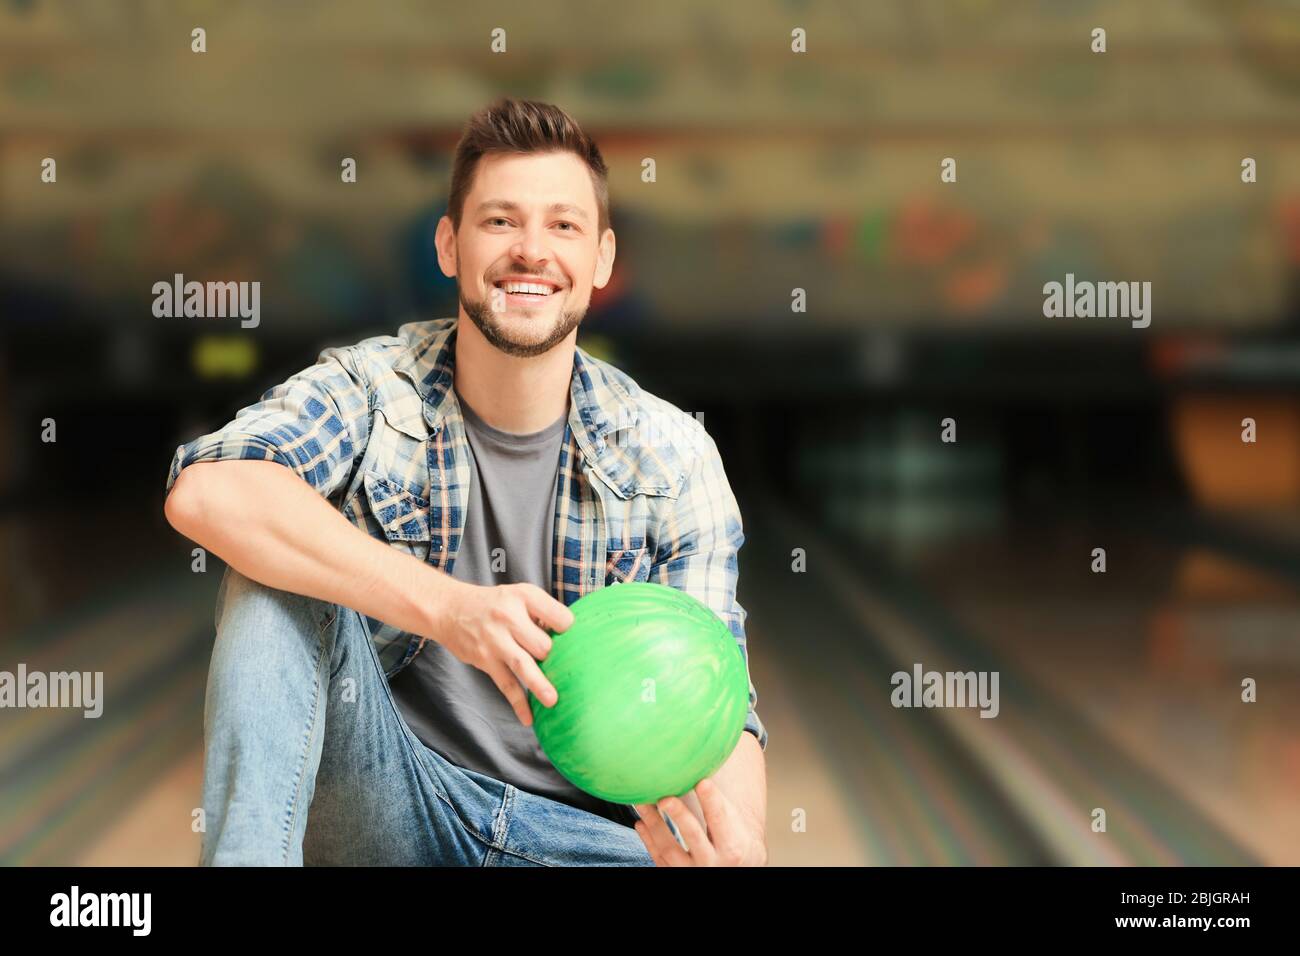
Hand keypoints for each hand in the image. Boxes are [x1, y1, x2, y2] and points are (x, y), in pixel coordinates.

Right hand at [422, 580, 572, 725]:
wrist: (449, 609)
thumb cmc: (494, 604)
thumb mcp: (519, 595)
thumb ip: (543, 613)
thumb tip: (569, 640)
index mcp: (524, 597)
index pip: (559, 617)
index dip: (569, 630)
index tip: (573, 639)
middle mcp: (509, 617)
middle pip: (542, 644)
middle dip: (554, 658)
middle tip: (565, 669)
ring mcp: (495, 640)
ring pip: (523, 665)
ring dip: (539, 685)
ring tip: (553, 701)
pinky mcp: (485, 660)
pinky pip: (505, 684)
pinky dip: (518, 703)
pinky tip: (528, 718)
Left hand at [633, 777, 766, 865]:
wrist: (736, 873)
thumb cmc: (735, 843)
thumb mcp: (736, 827)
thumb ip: (719, 806)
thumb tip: (702, 767)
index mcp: (733, 846)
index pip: (721, 821)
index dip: (712, 801)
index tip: (702, 781)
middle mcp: (714, 862)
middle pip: (693, 836)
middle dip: (679, 816)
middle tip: (665, 797)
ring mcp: (694, 871)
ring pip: (670, 849)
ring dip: (654, 824)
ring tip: (641, 802)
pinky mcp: (677, 876)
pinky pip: (659, 859)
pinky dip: (649, 841)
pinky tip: (640, 823)